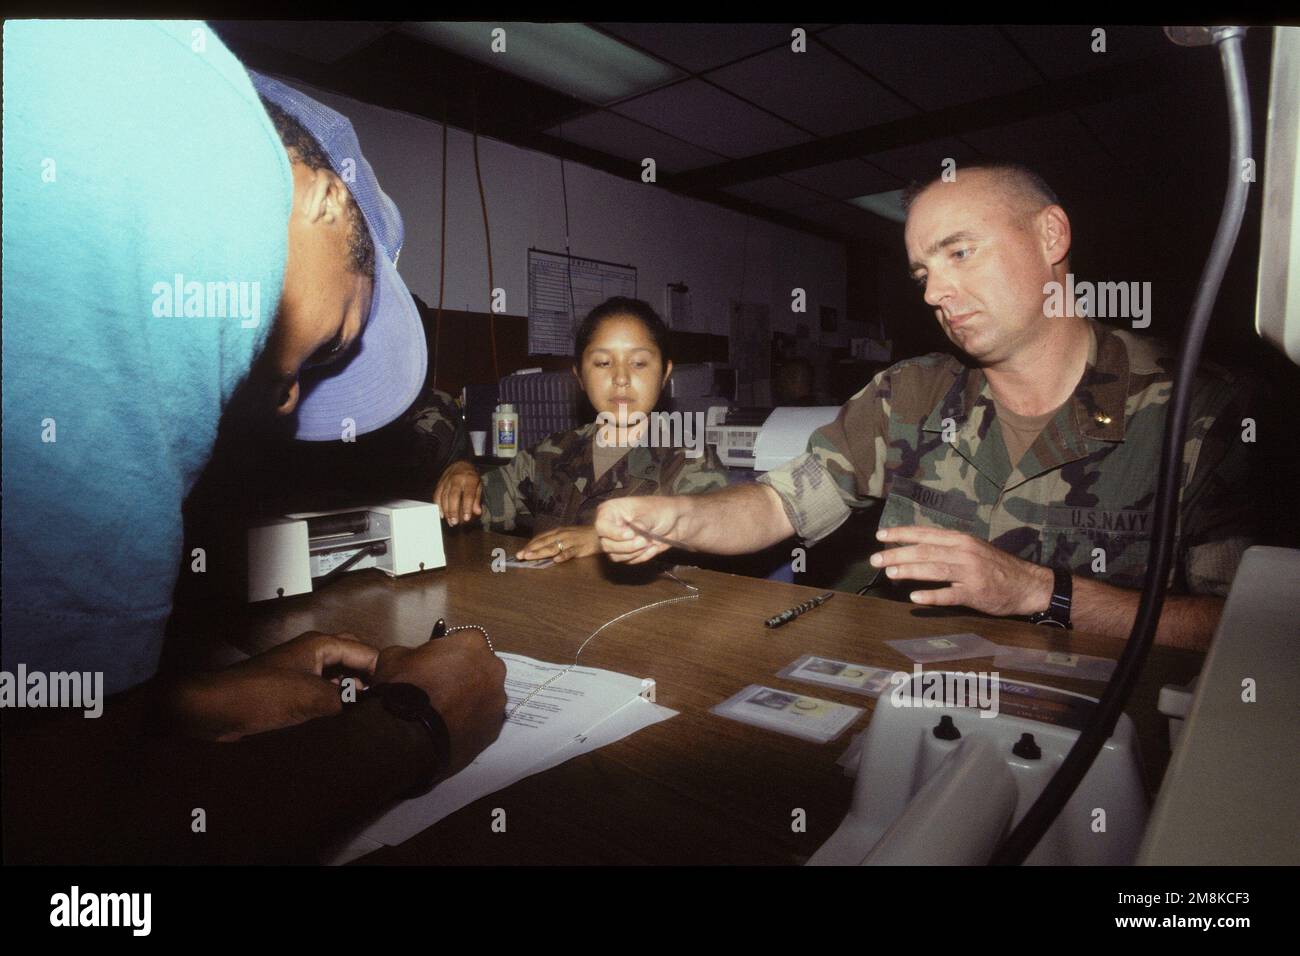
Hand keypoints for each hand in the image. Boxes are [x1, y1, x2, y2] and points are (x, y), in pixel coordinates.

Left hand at [168, 631, 378, 741]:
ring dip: (350, 691)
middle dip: (368, 678)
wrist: (215, 710)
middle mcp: (313, 653)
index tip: (397, 696)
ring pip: (338, 676)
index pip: (366, 652)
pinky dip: (334, 702)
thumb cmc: (262, 695)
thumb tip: (369, 703)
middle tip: (381, 703)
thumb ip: (345, 698)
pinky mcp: (290, 690)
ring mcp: (301, 671)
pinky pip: (322, 691)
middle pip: (353, 659)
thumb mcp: (311, 697)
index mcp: (321, 645)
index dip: (383, 673)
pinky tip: (340, 719)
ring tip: (365, 714)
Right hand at [373, 632, 507, 775]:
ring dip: (472, 700)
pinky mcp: (494, 728)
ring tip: (447, 713)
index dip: (452, 652)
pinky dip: (472, 723)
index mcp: (472, 644)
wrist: (407, 735)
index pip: (467, 640)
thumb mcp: (396, 656)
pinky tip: (452, 729)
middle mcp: (493, 669)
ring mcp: (497, 700)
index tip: (438, 663)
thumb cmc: (403, 688)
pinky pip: (484, 720)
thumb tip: (412, 658)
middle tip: (443, 688)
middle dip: (467, 675)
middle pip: (482, 667)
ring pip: (486, 695)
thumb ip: (413, 652)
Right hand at [434, 460, 481, 525]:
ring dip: (446, 511)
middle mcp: (457, 479)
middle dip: (453, 510)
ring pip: (444, 496)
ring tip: (450, 521)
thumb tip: (477, 512)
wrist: (460, 463)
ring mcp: (447, 480)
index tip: (466, 519)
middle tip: (455, 522)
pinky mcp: (440, 482)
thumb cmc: (471, 477)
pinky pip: (437, 494)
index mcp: (469, 479)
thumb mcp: (478, 485)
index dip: (467, 507)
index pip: (468, 495)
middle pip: (453, 496)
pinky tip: (441, 514)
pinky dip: (438, 505)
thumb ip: (477, 499)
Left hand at [517, 525, 599, 562]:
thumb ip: (555, 540)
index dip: (530, 545)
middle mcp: (562, 535)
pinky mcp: (580, 548)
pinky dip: (563, 556)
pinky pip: (570, 552)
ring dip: (541, 552)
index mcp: (558, 532)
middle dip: (531, 549)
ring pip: (553, 547)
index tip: (520, 552)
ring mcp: (570, 541)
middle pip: (544, 543)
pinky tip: (556, 560)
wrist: (600, 532)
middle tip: (520, 556)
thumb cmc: (581, 535)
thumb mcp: (566, 535)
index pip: (541, 538)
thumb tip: (541, 548)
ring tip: (530, 556)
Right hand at [594, 496, 687, 563]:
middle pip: (606, 544)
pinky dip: (642, 556)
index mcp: (610, 511)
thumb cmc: (660, 510)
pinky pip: (628, 561)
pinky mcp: (625, 552)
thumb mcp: (650, 514)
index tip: (631, 534)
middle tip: (644, 541)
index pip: (601, 526)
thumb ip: (640, 524)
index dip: (614, 533)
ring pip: (615, 556)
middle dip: (627, 546)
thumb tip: (633, 534)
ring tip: (650, 542)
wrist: (674, 521)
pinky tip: (653, 547)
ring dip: (635, 552)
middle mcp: (609, 526)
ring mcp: (616, 540)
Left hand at [871, 525, 1054, 617]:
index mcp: (961, 539)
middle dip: (898, 553)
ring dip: (910, 570)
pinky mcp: (976, 593)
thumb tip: (916, 549)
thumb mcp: (973, 549)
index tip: (880, 535)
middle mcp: (964, 552)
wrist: (1029, 584)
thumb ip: (947, 548)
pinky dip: (933, 595)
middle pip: (925, 551)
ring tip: (889, 572)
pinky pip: (951, 594)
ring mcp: (970, 573)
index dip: (902, 533)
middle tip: (875, 559)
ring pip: (935, 569)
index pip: (926, 533)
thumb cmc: (997, 567)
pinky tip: (915, 597)